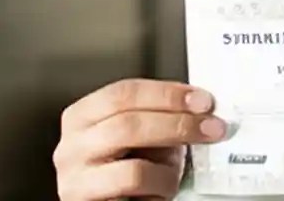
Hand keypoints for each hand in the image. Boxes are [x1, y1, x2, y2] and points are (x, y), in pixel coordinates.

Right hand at [53, 79, 226, 200]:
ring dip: (168, 165)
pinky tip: (162, 192)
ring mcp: (73, 179)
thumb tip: (202, 109)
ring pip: (131, 164)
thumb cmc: (128, 174)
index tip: (202, 100)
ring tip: (178, 172)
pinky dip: (158, 187)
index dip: (167, 94)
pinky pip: (131, 187)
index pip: (124, 93)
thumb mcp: (145, 139)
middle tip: (212, 128)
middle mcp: (71, 146)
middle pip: (127, 122)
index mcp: (83, 118)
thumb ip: (162, 119)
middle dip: (177, 123)